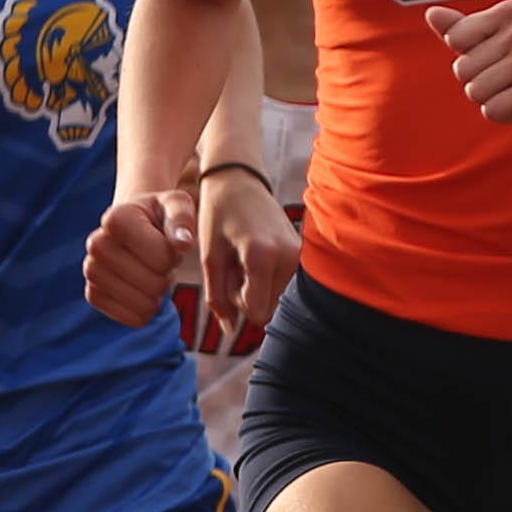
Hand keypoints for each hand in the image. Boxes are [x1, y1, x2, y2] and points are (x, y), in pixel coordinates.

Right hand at [84, 190, 195, 327]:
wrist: (135, 228)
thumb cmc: (160, 216)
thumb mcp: (177, 206)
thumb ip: (183, 220)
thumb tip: (183, 243)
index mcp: (115, 218)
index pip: (162, 258)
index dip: (173, 255)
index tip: (166, 242)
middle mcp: (96, 244)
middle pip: (154, 284)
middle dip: (166, 275)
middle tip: (160, 260)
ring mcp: (90, 271)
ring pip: (145, 306)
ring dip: (157, 294)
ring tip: (151, 271)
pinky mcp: (93, 295)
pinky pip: (134, 320)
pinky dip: (146, 310)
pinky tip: (141, 288)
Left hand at [195, 164, 302, 343]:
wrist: (238, 181)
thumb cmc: (217, 215)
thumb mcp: (210, 256)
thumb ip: (217, 297)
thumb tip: (228, 330)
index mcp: (262, 255)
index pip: (256, 312)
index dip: (236, 303)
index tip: (226, 278)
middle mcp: (288, 256)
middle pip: (267, 308)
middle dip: (247, 296)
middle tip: (232, 265)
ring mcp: (298, 254)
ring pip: (275, 297)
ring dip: (256, 286)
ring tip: (242, 257)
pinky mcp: (301, 252)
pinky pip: (281, 283)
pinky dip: (265, 277)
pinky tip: (254, 254)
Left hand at [429, 0, 511, 141]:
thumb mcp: (495, 43)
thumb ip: (462, 29)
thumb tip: (430, 13)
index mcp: (510, 11)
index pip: (455, 38)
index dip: (470, 57)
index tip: (499, 57)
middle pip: (462, 68)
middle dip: (480, 82)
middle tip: (511, 79)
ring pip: (474, 91)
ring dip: (492, 99)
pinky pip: (491, 110)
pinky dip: (504, 114)